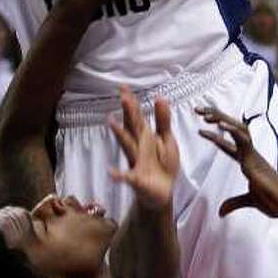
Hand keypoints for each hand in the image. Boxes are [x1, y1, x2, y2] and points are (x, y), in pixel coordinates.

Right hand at [109, 90, 178, 210]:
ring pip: (128, 145)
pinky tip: (112, 173)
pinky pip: (128, 177)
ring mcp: (136, 162)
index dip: (131, 102)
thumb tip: (160, 96)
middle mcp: (138, 146)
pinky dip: (119, 176)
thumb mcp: (166, 140)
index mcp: (146, 136)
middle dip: (129, 111)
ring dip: (120, 134)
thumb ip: (163, 120)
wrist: (162, 191)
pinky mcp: (137, 179)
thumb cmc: (162, 163)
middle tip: (123, 96)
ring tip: (111, 121)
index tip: (123, 87)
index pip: (137, 116)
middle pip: (132, 126)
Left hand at [197, 108, 277, 217]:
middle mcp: (250, 154)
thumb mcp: (249, 201)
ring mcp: (253, 155)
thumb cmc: (274, 200)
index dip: (215, 137)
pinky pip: (243, 140)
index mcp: (248, 161)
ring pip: (237, 129)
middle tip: (198, 109)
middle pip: (231, 130)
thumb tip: (220, 212)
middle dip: (216, 117)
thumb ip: (234, 203)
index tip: (200, 129)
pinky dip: (231, 130)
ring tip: (205, 113)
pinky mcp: (256, 159)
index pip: (228, 144)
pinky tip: (219, 124)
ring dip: (221, 118)